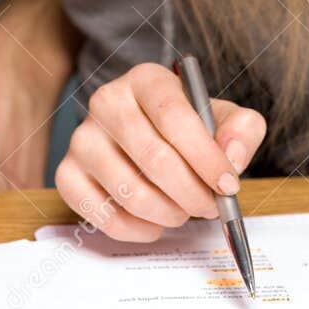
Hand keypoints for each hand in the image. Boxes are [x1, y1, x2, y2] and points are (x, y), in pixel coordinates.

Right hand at [54, 62, 267, 241]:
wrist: (152, 137)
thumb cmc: (190, 128)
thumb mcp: (225, 118)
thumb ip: (242, 130)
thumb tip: (231, 156)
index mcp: (146, 79)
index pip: (173, 115)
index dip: (204, 156)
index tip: (228, 184)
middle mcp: (107, 101)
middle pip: (153, 156)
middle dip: (191, 192)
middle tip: (211, 206)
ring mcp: (81, 138)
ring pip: (129, 191)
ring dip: (167, 213)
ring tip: (184, 211)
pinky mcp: (67, 173)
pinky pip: (101, 214)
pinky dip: (136, 229)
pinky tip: (156, 223)